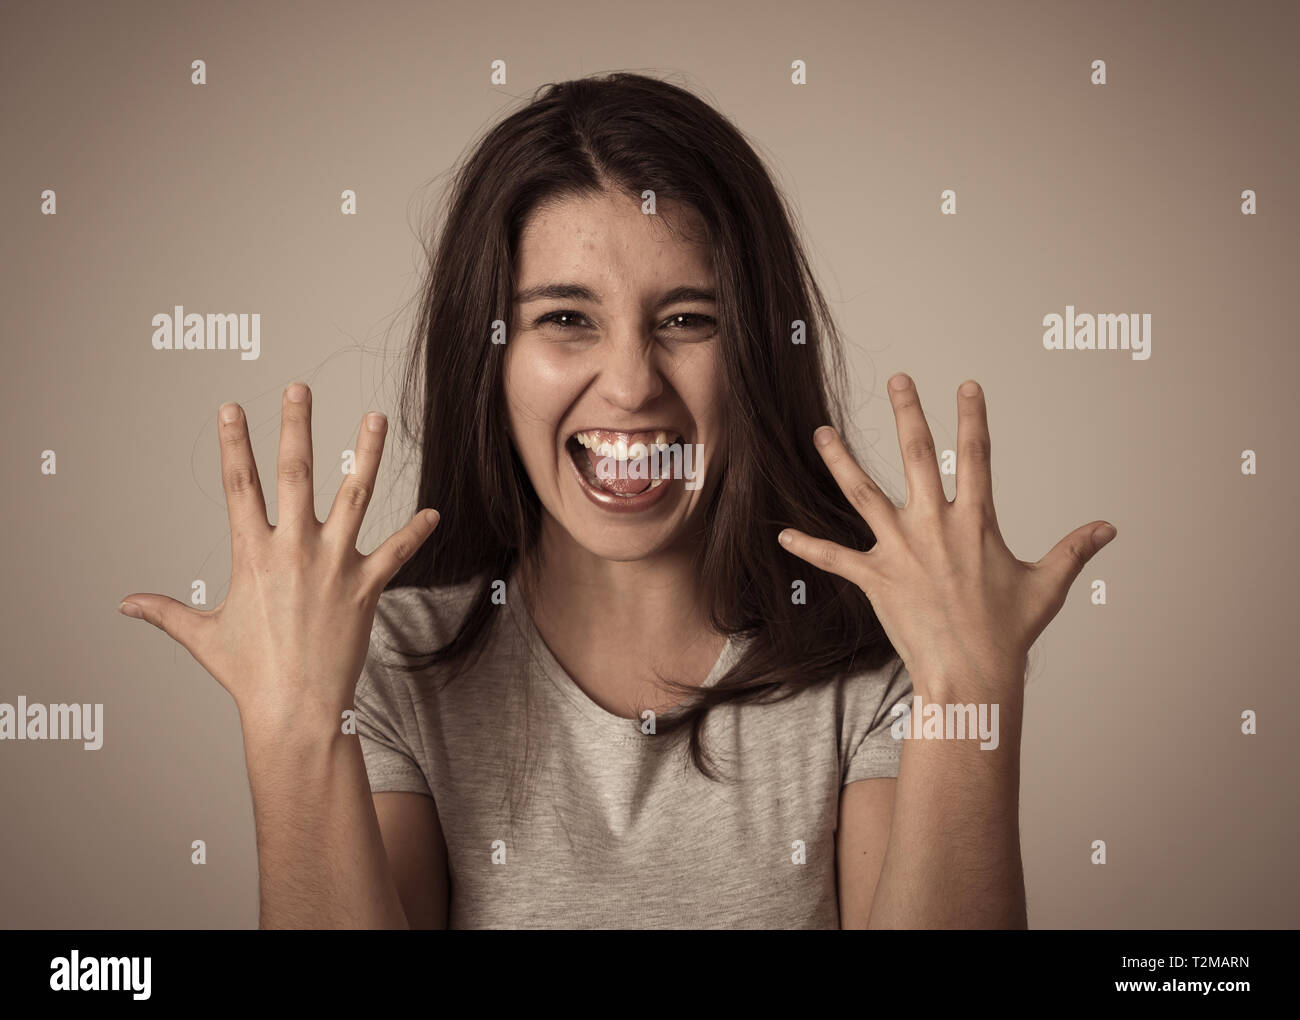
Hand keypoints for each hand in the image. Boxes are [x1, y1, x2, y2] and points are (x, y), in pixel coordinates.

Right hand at [119, 383, 439, 730]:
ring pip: (355, 495)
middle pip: (296, 473)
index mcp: (252, 554)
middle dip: (296, 427)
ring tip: (377, 418)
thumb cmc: (249, 675)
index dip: (234, 442)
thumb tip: (125, 603)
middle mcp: (294, 549)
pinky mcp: (367, 587)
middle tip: (299, 388)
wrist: (295, 711)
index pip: (238, 484)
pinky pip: (397, 552)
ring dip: (368, 454)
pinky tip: (435, 513)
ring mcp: (334, 564)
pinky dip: (416, 532)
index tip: (232, 407)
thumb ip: (166, 611)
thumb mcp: (202, 636)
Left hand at [777, 373, 1115, 700]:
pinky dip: (808, 546)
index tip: (967, 384)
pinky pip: (835, 558)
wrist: (971, 677)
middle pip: (918, 456)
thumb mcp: (1047, 587)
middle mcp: (935, 526)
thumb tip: (1110, 528)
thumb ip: (1074, 550)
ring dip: (839, 460)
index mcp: (976, 522)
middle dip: (908, 414)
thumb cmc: (1008, 634)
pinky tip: (782, 533)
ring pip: (863, 493)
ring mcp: (901, 550)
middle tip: (898, 380)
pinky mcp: (876, 579)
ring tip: (820, 432)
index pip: (978, 456)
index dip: (973, 417)